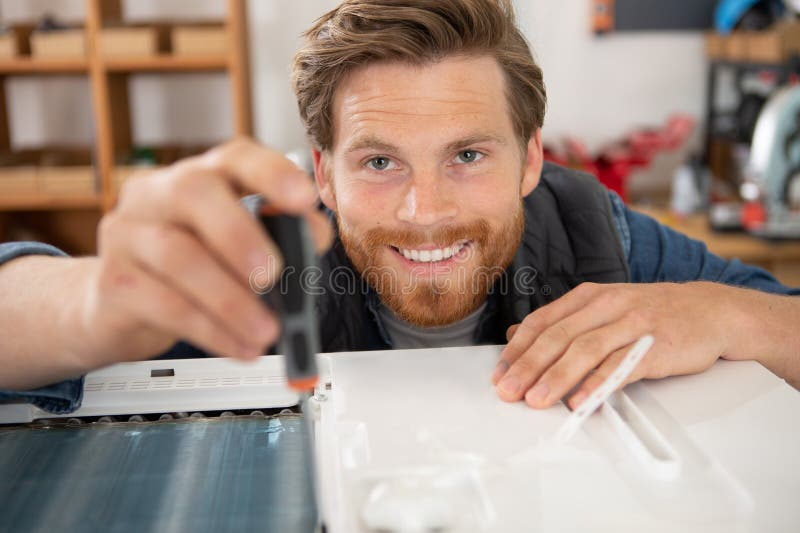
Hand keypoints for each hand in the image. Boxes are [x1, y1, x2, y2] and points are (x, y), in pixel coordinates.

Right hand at [81, 137, 333, 366]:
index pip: (236, 156)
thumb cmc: (191, 268)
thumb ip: (279, 236)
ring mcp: (128, 232)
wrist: (117, 305)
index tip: (303, 199)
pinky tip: (241, 347)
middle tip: (273, 275)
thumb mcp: (235, 246)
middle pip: (193, 192)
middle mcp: (159, 193)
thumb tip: (313, 236)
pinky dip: (212, 331)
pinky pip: (165, 305)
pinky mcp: (113, 280)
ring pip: (178, 256)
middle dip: (239, 235)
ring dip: (232, 300)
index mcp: (202, 176)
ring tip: (267, 331)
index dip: (271, 173)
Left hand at [491, 281, 737, 408]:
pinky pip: (621, 366)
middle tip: (508, 391)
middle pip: (558, 337)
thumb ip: (562, 321)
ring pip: (585, 350)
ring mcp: (632, 324)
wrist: (711, 311)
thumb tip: (517, 334)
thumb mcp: (604, 307)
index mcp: (589, 297)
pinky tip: (581, 400)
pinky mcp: (655, 346)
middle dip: (528, 366)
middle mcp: (607, 306)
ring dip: (556, 377)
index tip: (499, 374)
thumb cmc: (653, 313)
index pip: (543, 322)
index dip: (518, 350)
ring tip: (536, 400)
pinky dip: (598, 383)